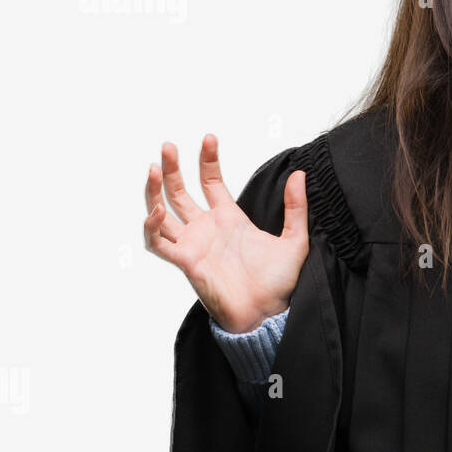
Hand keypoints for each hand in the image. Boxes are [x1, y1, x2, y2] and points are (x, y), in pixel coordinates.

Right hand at [143, 134, 309, 333]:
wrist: (270, 313)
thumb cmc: (279, 282)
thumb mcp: (295, 239)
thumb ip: (296, 207)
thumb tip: (300, 173)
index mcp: (229, 218)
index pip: (211, 182)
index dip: (207, 160)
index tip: (209, 138)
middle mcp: (207, 228)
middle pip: (180, 192)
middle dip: (171, 168)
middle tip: (167, 146)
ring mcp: (194, 244)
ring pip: (162, 213)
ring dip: (153, 192)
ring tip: (152, 169)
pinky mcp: (186, 262)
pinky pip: (159, 243)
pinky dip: (152, 227)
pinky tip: (156, 210)